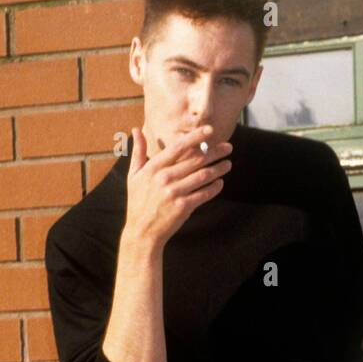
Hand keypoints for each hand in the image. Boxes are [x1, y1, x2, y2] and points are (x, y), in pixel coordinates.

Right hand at [122, 124, 232, 250]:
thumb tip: (136, 129)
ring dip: (218, 169)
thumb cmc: (138, 201)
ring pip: (203, 176)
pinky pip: (204, 194)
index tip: (210, 130)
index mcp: (154, 167)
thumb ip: (138, 152)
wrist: (142, 231)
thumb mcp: (134, 175)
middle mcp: (165, 178)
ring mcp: (174, 193)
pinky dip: (214, 188)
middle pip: (195, 160)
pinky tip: (220, 183)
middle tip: (228, 147)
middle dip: (215, 152)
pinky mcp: (183, 207)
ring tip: (228, 164)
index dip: (196, 137)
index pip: (179, 147)